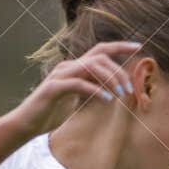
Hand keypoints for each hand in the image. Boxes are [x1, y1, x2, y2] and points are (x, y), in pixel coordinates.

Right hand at [5, 40, 141, 138]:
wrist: (29, 122)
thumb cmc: (53, 111)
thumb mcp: (78, 99)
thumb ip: (91, 90)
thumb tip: (111, 92)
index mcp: (76, 67)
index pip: (100, 50)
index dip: (119, 46)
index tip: (139, 46)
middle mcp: (68, 66)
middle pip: (99, 57)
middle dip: (118, 70)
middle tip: (130, 89)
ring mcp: (60, 75)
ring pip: (90, 66)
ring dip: (110, 79)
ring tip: (121, 95)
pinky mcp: (54, 88)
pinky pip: (78, 83)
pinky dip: (95, 90)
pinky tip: (107, 100)